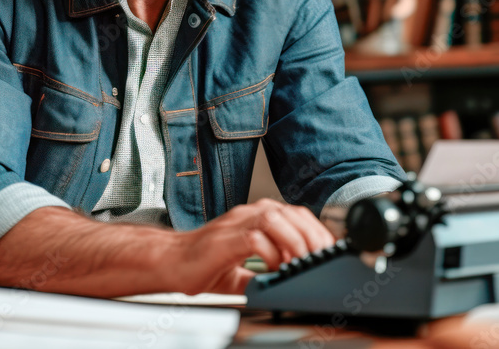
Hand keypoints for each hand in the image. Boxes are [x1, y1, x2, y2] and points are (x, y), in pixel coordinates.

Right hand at [170, 198, 335, 294]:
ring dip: (294, 241)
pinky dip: (269, 253)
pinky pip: (254, 238)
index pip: (296, 214)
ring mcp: (235, 223)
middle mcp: (248, 214)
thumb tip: (289, 286)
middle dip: (312, 237)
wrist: (169, 262)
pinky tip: (272, 268)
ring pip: (275, 218)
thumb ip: (265, 273)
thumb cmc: (203, 263)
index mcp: (255, 217)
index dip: (316, 231)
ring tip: (299, 262)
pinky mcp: (224, 238)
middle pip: (291, 213)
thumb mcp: (242, 271)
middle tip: (319, 260)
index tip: (328, 252)